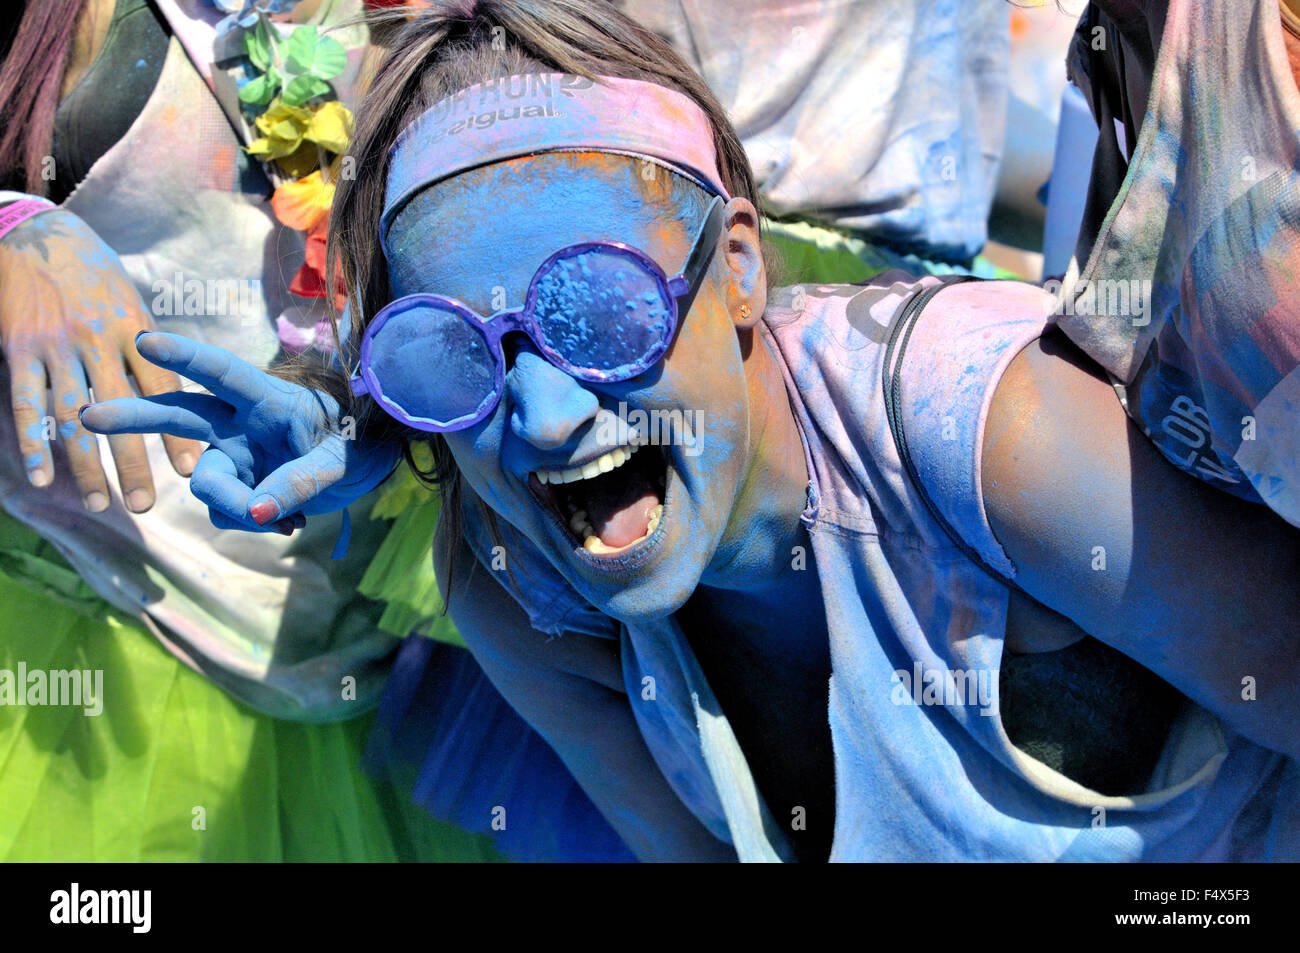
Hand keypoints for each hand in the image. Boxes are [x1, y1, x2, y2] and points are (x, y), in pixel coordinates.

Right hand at [0, 208, 200, 510]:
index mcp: (138, 331)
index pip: (163, 391)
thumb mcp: (133, 305)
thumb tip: (183, 400)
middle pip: (123, 412)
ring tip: (100, 504)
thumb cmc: (96, 277)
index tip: (191, 471)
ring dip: (86, 465)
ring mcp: (58, 345)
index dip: (176, 433)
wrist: (39, 236)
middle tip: (146, 505)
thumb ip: (150, 352)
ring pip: (74, 416)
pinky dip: (34, 443)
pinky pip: (26, 403)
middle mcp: (100, 340)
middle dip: (135, 462)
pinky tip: (42, 478)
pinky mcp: (19, 348)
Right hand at [80, 331, 400, 532]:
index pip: (222, 372)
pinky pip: (226, 513)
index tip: (144, 341)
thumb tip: (260, 512)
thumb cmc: (351, 445)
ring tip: (289, 519)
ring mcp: (231, 454)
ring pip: (206, 485)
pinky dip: (253, 523)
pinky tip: (287, 522)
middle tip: (87, 415)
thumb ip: (299, 482)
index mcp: (266, 397)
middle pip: (178, 414)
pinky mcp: (233, 485)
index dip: (185, 356)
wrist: (359, 467)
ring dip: (239, 509)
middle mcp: (238, 423)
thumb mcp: (337, 462)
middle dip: (134, 416)